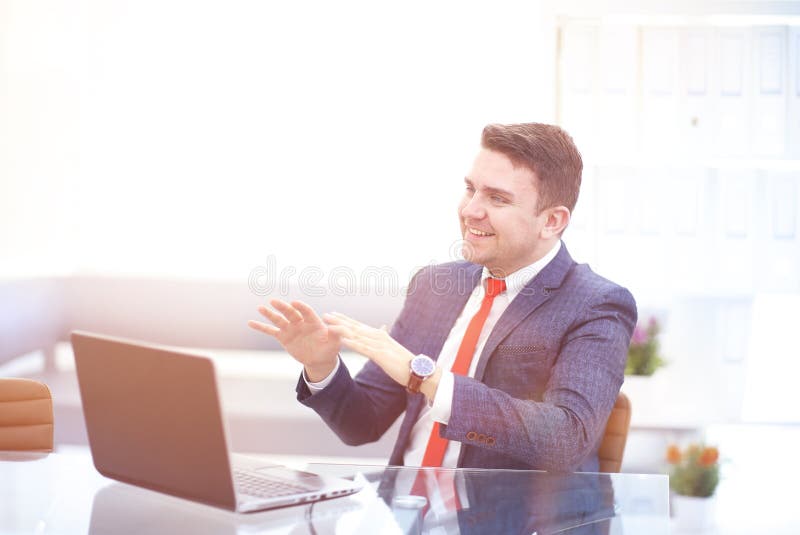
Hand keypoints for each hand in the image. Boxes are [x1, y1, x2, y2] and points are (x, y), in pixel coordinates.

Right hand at [247, 299, 339, 380]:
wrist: (319, 359)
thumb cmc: (329, 349)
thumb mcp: (335, 343)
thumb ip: (335, 334)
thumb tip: (334, 327)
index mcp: (313, 322)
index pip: (306, 311)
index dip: (301, 307)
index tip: (294, 302)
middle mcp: (300, 322)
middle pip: (290, 313)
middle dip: (282, 307)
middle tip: (274, 301)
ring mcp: (291, 329)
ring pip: (279, 320)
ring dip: (269, 314)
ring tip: (260, 308)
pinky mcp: (283, 337)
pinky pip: (271, 331)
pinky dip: (261, 327)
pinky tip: (251, 322)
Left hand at [323, 312, 440, 399]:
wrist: (417, 370)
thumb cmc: (405, 361)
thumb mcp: (392, 347)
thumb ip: (385, 337)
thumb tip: (382, 328)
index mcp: (380, 335)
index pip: (359, 325)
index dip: (346, 319)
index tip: (334, 314)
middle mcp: (378, 337)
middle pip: (355, 327)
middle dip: (340, 321)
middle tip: (326, 315)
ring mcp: (379, 345)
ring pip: (357, 335)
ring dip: (342, 330)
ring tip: (329, 325)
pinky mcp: (380, 355)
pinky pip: (363, 348)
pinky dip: (353, 343)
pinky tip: (343, 340)